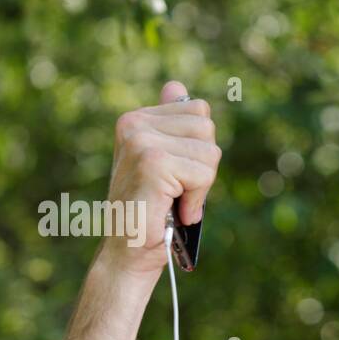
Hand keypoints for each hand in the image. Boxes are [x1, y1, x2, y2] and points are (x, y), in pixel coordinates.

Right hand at [98, 80, 220, 276]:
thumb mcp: (168, 163)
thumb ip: (173, 127)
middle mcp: (133, 123)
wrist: (129, 253)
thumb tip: (176, 86)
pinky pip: (203, 174)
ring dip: (201, 186)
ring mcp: (140, 141)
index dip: (200, 150)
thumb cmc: (152, 213)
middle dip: (204, 166)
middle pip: (207, 127)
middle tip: (178, 191)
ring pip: (209, 152)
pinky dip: (197, 200)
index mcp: (136, 119)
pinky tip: (177, 212)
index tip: (177, 175)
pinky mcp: (152, 163)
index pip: (199, 111)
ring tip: (175, 202)